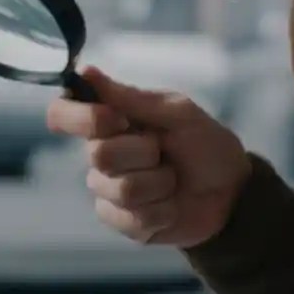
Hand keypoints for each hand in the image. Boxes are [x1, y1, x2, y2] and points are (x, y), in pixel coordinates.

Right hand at [47, 66, 251, 248]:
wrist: (232, 192)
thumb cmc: (205, 144)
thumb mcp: (178, 112)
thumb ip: (131, 97)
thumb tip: (85, 71)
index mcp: (107, 121)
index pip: (61, 113)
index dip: (80, 117)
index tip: (116, 120)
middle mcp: (99, 155)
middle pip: (98, 154)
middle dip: (144, 153)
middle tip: (164, 151)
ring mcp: (108, 191)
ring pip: (120, 189)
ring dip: (160, 184)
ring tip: (173, 180)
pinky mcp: (122, 222)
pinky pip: (131, 218)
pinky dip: (162, 211)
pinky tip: (171, 206)